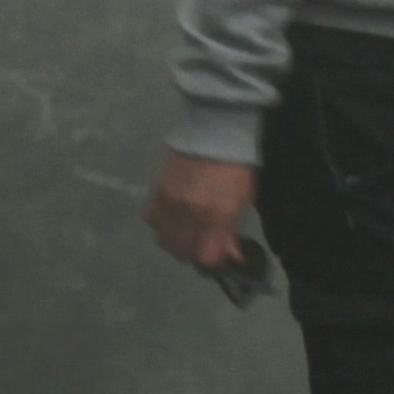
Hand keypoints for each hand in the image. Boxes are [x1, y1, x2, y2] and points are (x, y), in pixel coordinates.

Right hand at [150, 152, 260, 280]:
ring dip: (175, 241)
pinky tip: (172, 219)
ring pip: (163, 238)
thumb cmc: (238, 168)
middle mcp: (191, 213)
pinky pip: (152, 219)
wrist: (215, 132)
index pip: (206, 257)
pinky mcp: (157, 191)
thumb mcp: (242, 202)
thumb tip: (230, 255)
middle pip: (182, 252)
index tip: (218, 255)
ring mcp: (171, 202)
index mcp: (218, 215)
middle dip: (193, 253)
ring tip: (186, 234)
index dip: (212, 261)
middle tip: (202, 245)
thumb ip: (231, 230)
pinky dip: (161, 224)